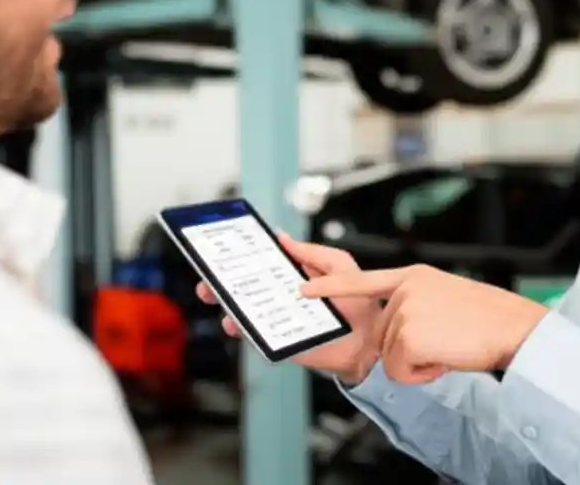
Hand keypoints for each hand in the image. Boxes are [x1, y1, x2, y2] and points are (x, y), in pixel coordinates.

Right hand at [195, 234, 382, 383]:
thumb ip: (312, 252)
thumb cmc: (359, 302)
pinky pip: (256, 336)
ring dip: (227, 306)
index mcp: (293, 275)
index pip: (260, 264)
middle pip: (244, 288)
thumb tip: (282, 237)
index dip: (240, 258)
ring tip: (220, 300)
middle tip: (208, 280)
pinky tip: (236, 323)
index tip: (221, 251)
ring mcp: (279, 320)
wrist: (371, 341)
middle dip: (221, 283)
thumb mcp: (338, 265)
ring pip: (244, 313)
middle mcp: (282, 297)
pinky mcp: (282, 341)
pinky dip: (243, 330)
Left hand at [301, 265, 548, 385]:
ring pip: (391, 356)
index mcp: (413, 276)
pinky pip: (400, 371)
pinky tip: (446, 357)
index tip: (303, 289)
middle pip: (382, 336)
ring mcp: (405, 309)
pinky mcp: (408, 334)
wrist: (514, 328)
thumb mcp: (445, 299)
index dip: (329, 288)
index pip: (361, 280)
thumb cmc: (488, 320)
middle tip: (445, 342)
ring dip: (419, 362)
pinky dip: (423, 374)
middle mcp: (405, 288)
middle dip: (409, 350)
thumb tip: (398, 335)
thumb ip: (416, 307)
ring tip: (450, 346)